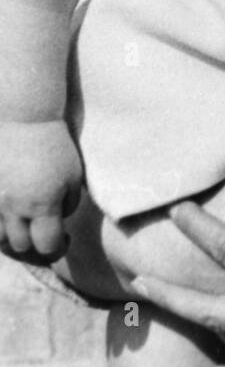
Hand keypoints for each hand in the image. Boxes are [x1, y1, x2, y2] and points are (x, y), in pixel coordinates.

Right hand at [0, 119, 81, 258]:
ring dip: (14, 239)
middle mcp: (13, 207)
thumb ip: (66, 207)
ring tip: (25, 226)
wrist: (23, 118)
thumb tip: (56, 224)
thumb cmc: (53, 146)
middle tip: (45, 232)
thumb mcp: (72, 177)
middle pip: (21, 246)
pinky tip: (10, 218)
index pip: (47, 246)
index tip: (63, 238)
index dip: (58, 247)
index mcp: (42, 205)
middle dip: (37, 244)